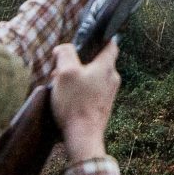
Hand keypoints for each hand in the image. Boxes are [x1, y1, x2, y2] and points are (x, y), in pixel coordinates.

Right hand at [49, 42, 119, 161]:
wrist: (83, 136)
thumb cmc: (76, 103)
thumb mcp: (65, 72)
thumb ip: (65, 54)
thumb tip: (62, 48)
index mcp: (107, 67)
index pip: (111, 44)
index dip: (100, 38)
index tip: (88, 39)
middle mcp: (112, 79)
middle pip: (98, 62)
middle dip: (80, 62)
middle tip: (62, 67)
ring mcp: (108, 94)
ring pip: (93, 78)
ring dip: (78, 78)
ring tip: (61, 85)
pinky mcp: (102, 107)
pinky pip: (91, 92)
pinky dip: (80, 91)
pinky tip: (66, 99)